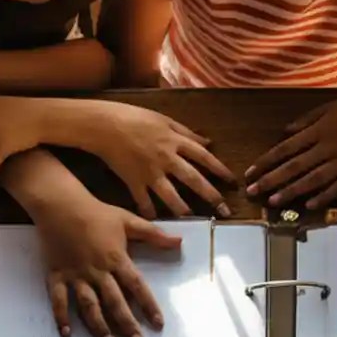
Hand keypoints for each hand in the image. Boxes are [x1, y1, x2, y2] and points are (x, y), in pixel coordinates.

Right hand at [29, 194, 179, 336]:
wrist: (60, 204)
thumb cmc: (96, 212)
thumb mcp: (128, 220)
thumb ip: (153, 234)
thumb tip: (180, 242)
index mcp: (116, 258)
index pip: (137, 286)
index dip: (149, 306)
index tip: (158, 325)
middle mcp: (98, 271)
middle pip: (115, 302)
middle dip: (128, 325)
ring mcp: (76, 275)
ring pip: (89, 306)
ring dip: (100, 327)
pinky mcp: (56, 275)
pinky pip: (58, 299)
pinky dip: (60, 317)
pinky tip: (66, 335)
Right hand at [85, 102, 235, 218]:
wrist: (104, 124)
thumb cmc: (134, 117)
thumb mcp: (164, 119)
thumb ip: (187, 132)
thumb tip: (209, 142)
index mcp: (175, 141)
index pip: (204, 157)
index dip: (220, 170)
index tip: (232, 182)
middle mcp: (166, 158)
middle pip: (193, 179)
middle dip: (211, 195)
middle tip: (224, 210)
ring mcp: (150, 171)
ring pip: (170, 194)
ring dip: (183, 208)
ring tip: (193, 218)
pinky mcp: (133, 180)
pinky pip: (143, 200)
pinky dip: (149, 210)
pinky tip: (155, 219)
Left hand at [246, 94, 336, 209]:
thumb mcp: (332, 107)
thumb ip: (307, 120)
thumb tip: (285, 131)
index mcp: (320, 129)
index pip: (286, 148)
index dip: (266, 162)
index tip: (250, 173)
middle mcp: (329, 146)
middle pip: (294, 166)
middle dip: (271, 180)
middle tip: (252, 193)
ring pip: (313, 179)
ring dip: (292, 191)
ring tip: (273, 202)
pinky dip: (324, 196)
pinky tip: (309, 205)